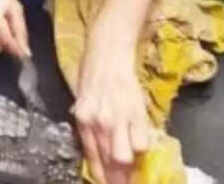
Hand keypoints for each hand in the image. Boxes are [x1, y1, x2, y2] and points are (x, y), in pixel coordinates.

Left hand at [72, 24, 153, 183]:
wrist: (109, 52)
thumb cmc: (92, 74)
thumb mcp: (81, 100)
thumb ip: (87, 123)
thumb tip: (94, 146)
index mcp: (82, 121)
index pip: (93, 160)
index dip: (103, 178)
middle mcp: (97, 123)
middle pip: (109, 163)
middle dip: (118, 179)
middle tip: (124, 182)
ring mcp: (117, 119)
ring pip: (125, 157)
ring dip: (130, 167)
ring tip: (133, 170)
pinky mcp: (135, 112)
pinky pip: (142, 141)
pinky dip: (142, 147)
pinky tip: (140, 145)